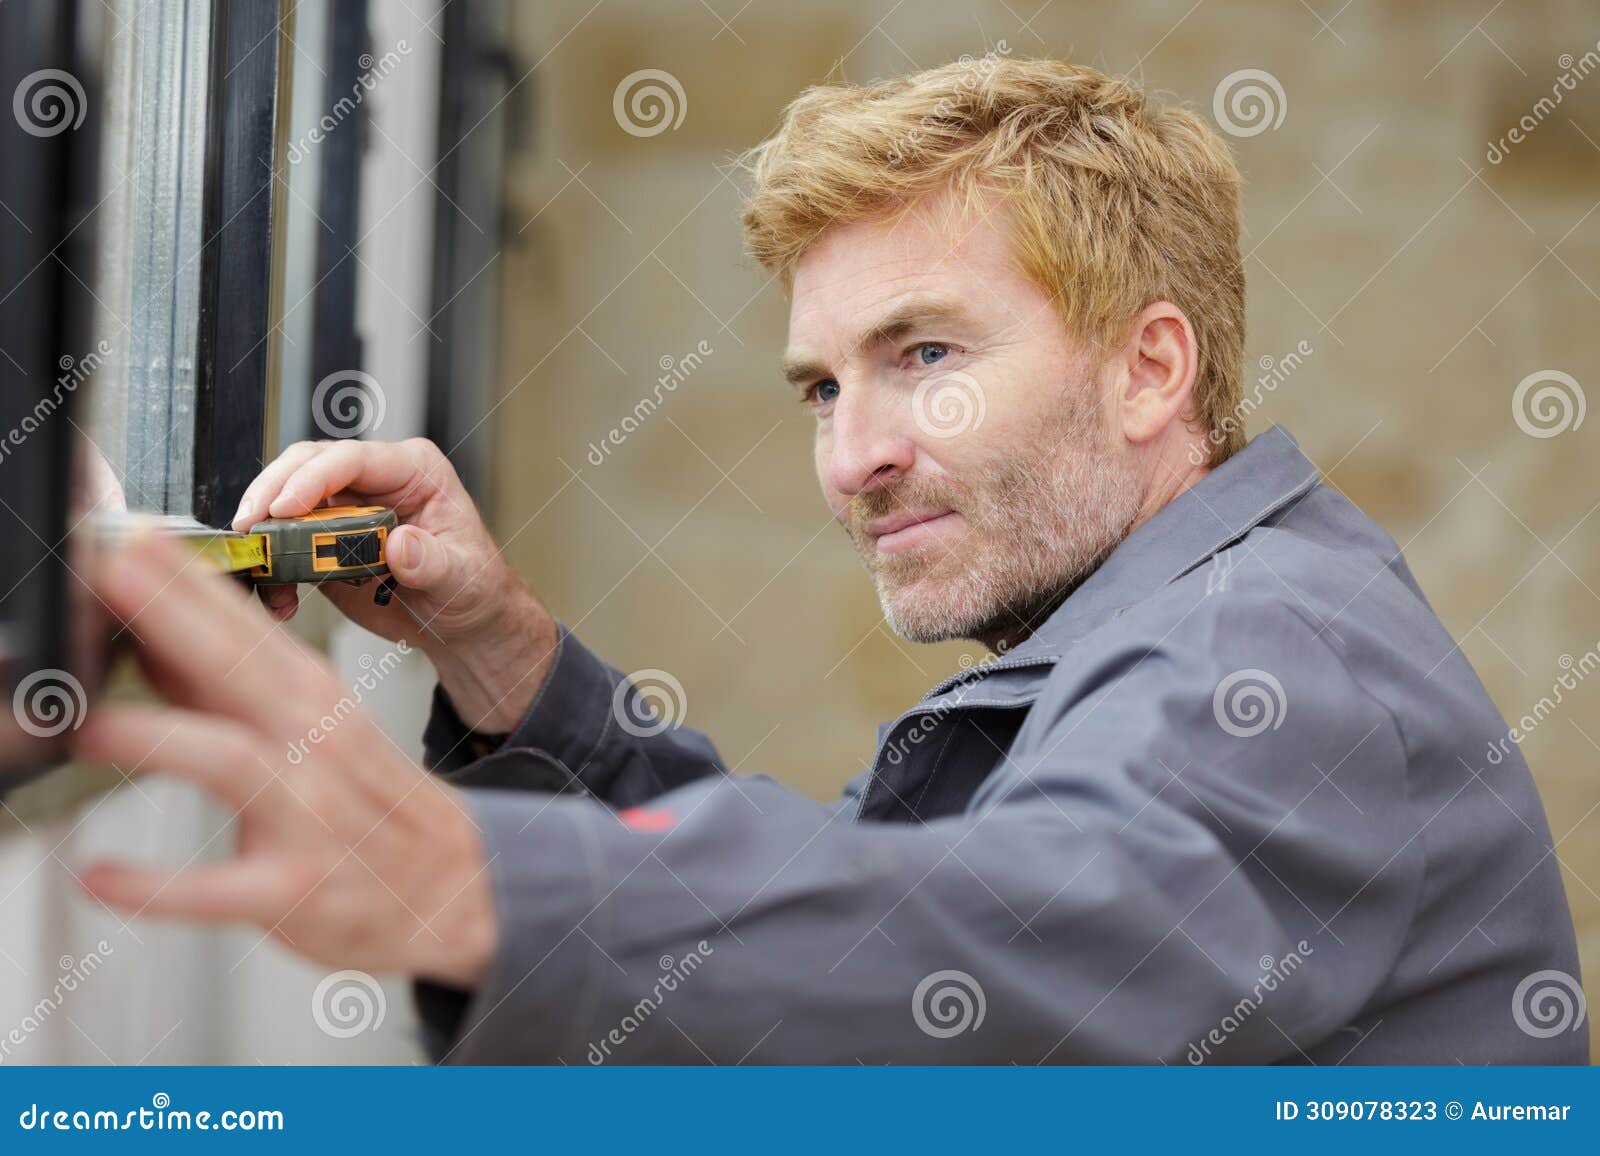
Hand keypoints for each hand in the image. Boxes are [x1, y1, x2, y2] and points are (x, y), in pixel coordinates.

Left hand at [72, 532, 496, 987]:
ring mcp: (307, 817)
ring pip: (232, 762)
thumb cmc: (373, 809)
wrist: (458, 888)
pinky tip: (98, 875)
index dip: (190, 582)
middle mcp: (314, 746)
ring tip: (81, 728)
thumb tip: (148, 643)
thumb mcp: (314, 732)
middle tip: (108, 570)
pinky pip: (218, 890)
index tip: (131, 538)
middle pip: (240, 668)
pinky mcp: (293, 890)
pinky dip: (157, 885)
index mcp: (315, 701)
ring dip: (156, 738)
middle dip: (173, 615)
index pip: (246, 628)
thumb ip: (229, 694)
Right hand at [233, 437, 556, 730]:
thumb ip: (432, 561)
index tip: (284, 506)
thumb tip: (400, 544)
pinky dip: (275, 570)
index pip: (354, 458)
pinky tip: (279, 598)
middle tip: (250, 526)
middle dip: (272, 492)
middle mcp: (375, 482)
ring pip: (288, 502)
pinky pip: (288, 545)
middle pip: (308, 466)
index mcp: (413, 470)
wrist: (462, 622)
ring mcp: (346, 510)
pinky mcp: (326, 542)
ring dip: (267, 532)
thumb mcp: (462, 575)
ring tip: (261, 569)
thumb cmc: (473, 585)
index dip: (313, 478)